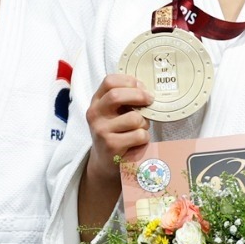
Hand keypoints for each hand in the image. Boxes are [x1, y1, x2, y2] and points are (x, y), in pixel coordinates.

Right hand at [75, 74, 151, 231]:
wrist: (104, 162)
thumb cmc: (115, 133)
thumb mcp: (113, 113)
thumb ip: (124, 100)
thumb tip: (146, 89)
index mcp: (96, 102)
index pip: (109, 81)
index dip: (129, 81)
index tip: (141, 87)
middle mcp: (94, 115)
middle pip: (117, 96)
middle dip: (139, 96)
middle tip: (150, 100)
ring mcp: (101, 131)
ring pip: (134, 118)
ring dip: (144, 123)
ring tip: (140, 129)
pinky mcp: (112, 146)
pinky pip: (139, 135)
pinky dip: (144, 138)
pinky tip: (137, 142)